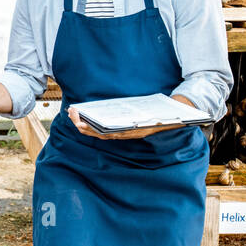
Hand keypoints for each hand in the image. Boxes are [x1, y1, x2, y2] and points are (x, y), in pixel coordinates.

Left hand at [68, 95, 196, 139]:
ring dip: (84, 122)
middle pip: (99, 133)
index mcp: (133, 133)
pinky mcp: (119, 126)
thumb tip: (157, 119)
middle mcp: (126, 134)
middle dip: (83, 124)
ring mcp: (122, 131)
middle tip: (71, 112)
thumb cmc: (168, 114)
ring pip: (98, 131)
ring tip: (72, 111)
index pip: (109, 134)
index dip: (93, 130)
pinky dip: (91, 120)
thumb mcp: (164, 116)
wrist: (174, 118)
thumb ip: (158, 118)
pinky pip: (101, 127)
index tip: (81, 123)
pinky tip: (82, 113)